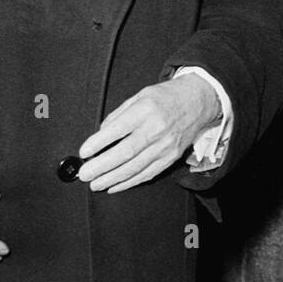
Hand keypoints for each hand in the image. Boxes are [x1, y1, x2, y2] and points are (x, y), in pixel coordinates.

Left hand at [77, 74, 220, 193]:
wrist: (198, 102)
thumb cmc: (166, 97)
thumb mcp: (140, 96)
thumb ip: (119, 114)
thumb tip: (101, 134)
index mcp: (146, 110)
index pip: (119, 129)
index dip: (99, 142)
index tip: (84, 151)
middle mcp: (156, 129)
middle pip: (125, 153)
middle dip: (101, 166)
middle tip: (85, 174)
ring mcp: (165, 146)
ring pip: (135, 168)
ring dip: (112, 178)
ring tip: (95, 184)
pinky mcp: (171, 158)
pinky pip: (147, 174)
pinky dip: (129, 182)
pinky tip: (114, 186)